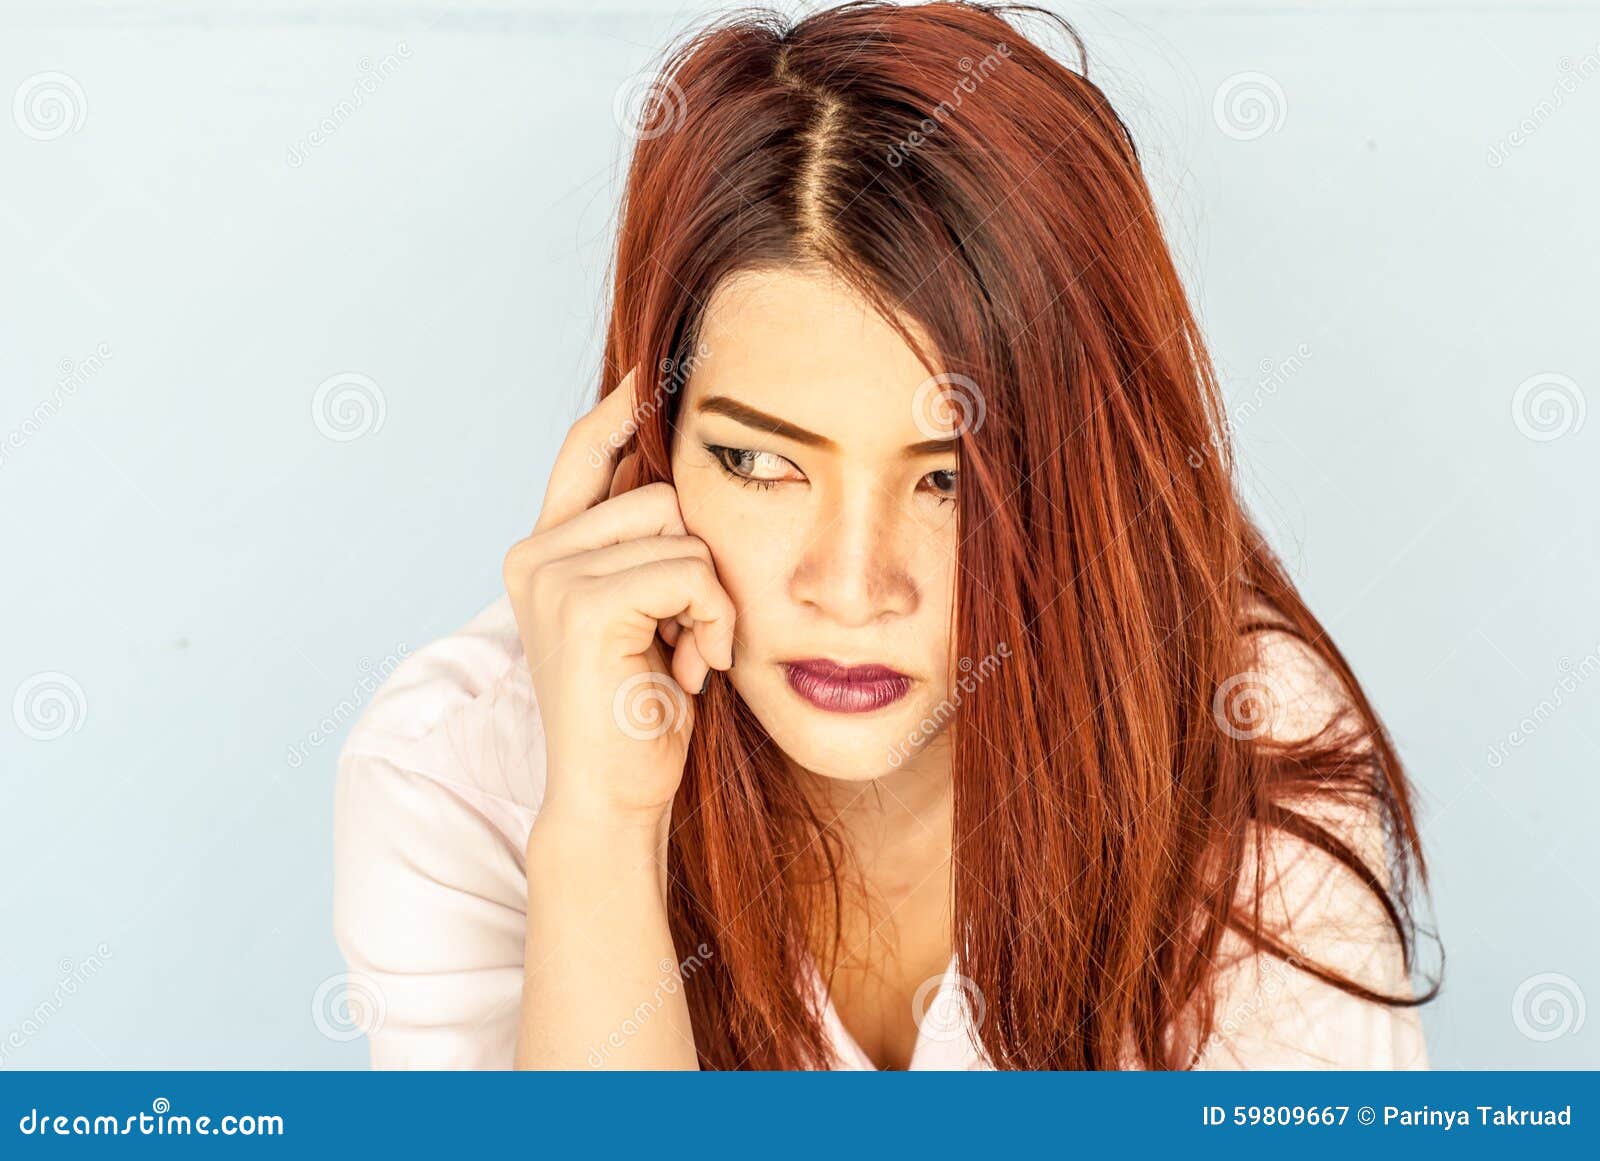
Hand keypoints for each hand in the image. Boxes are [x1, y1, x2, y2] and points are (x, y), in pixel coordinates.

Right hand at [502, 368, 734, 827]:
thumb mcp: (646, 616)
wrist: (615, 798)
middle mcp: (535, 554)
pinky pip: (690, 569)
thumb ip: (647, 551)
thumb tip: (687, 475)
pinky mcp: (585, 601)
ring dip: (711, 598)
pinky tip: (690, 669)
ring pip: (681, 530)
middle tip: (690, 634)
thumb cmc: (641, 712)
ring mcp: (553, 574)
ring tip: (688, 654)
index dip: (623, 407)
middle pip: (659, 492)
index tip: (658, 365)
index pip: (584, 450)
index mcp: (544, 552)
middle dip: (700, 562)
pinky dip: (713, 618)